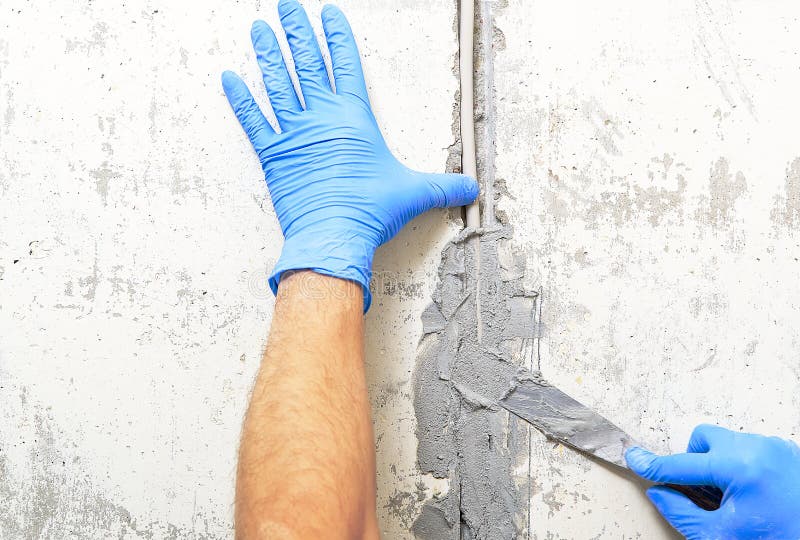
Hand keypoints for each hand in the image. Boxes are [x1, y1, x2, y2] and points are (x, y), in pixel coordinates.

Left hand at [221, 0, 477, 310]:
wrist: (333, 237)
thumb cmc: (370, 212)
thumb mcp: (414, 194)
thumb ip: (444, 186)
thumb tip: (472, 188)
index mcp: (354, 119)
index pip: (346, 65)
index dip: (337, 36)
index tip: (328, 13)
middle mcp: (322, 118)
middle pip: (308, 63)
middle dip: (297, 31)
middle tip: (287, 5)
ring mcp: (294, 135)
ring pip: (278, 84)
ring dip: (268, 54)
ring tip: (259, 27)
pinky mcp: (272, 156)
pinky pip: (252, 121)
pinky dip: (240, 99)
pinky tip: (230, 77)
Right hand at [626, 424, 799, 539]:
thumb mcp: (719, 536)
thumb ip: (682, 512)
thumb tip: (660, 494)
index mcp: (740, 468)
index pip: (682, 464)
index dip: (654, 466)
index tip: (634, 458)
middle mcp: (759, 450)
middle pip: (704, 439)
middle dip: (696, 462)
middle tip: (707, 493)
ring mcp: (777, 449)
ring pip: (728, 442)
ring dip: (721, 465)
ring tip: (736, 497)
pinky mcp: (789, 453)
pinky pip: (752, 448)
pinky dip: (743, 466)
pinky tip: (752, 493)